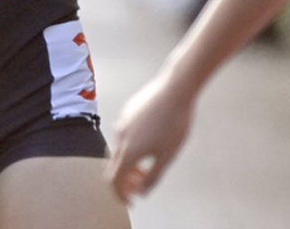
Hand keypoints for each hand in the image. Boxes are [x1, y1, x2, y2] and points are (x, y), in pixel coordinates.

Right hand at [107, 74, 195, 202]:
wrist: (175, 90)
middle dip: (126, 179)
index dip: (120, 194)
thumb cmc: (174, 123)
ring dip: (130, 162)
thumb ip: (152, 176)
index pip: (114, 180)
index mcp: (128, 151)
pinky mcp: (128, 111)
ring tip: (148, 164)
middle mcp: (120, 137)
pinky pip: (125, 134)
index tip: (130, 200)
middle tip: (141, 184)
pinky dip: (132, 146)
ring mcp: (122, 122)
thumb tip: (142, 190)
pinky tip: (149, 142)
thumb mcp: (167, 156)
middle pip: (115, 165)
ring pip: (120, 148)